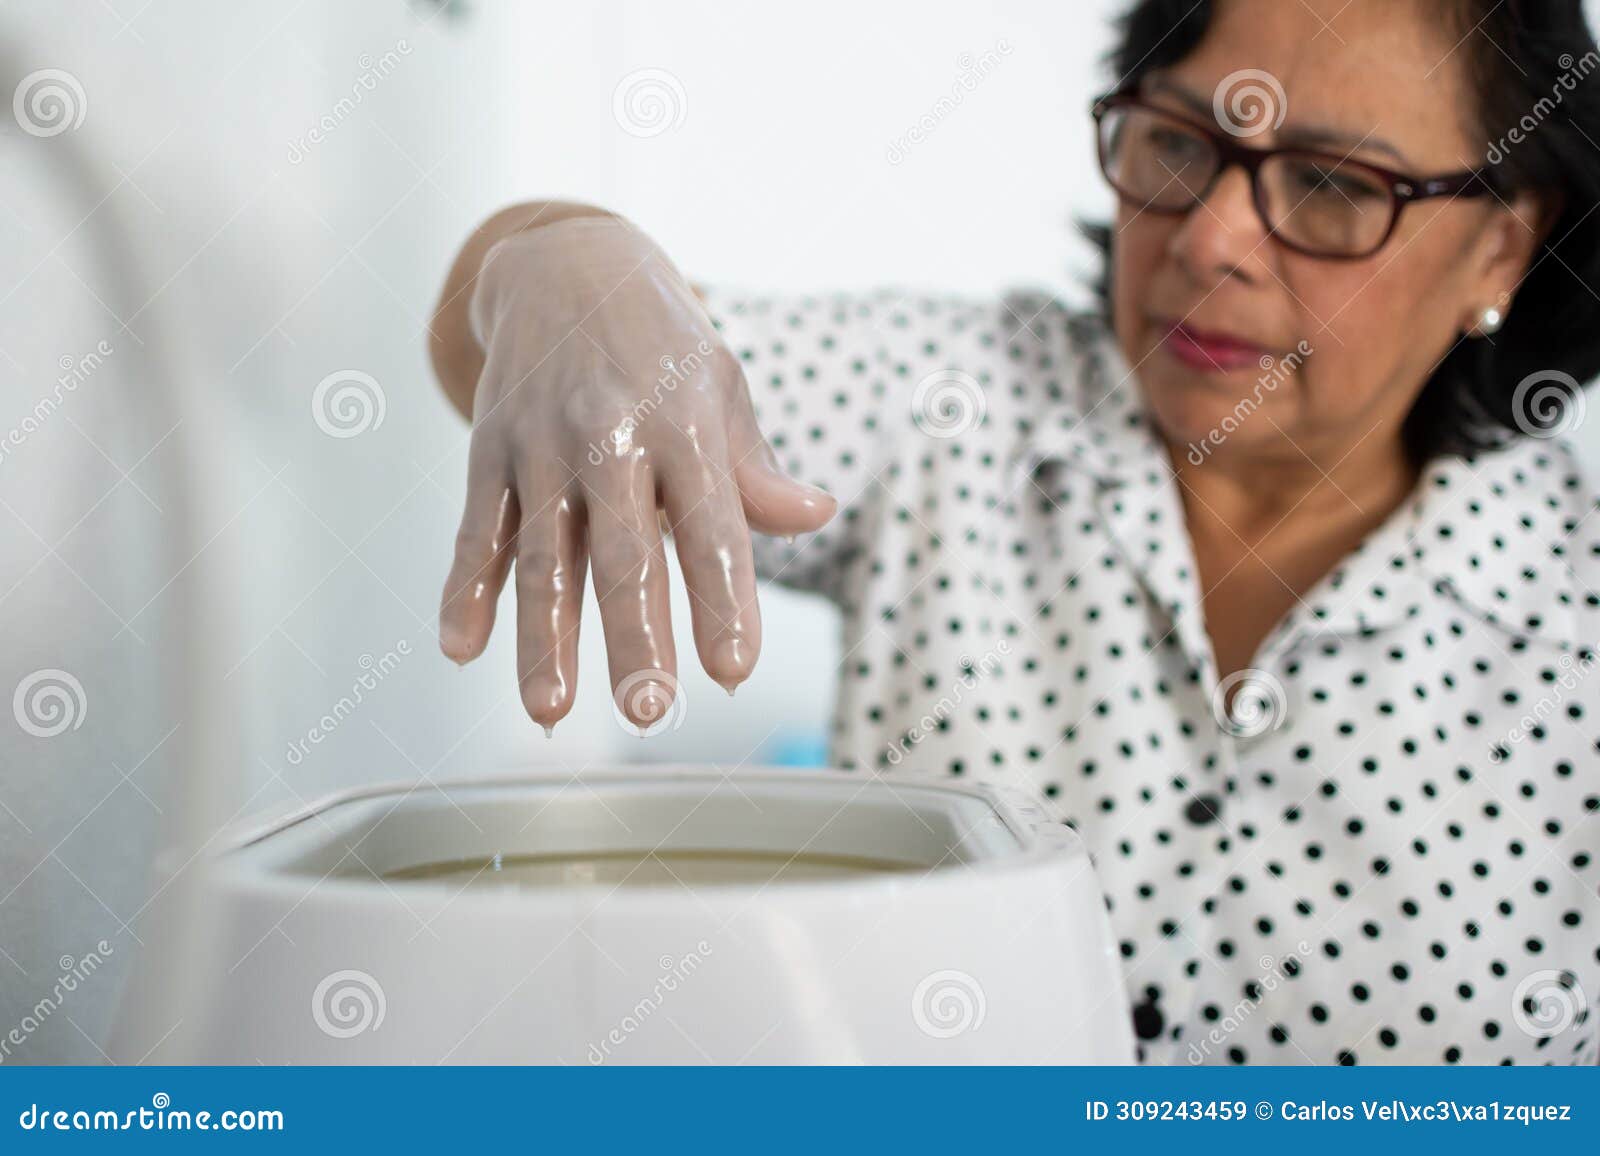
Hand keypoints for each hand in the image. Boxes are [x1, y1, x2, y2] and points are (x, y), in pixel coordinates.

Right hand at [438, 216, 835, 732]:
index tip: (733, 671)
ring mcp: (542, 443)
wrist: (566, 263)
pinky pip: (475, 530)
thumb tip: (816, 515)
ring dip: (543, 636)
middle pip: (624, 552)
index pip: (712, 526)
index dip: (722, 600)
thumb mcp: (723, 386)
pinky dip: (465, 589)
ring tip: (550, 711)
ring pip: (543, 554)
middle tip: (648, 710)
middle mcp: (610, 434)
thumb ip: (757, 467)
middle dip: (634, 637)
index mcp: (685, 422)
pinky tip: (462, 648)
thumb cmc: (662, 344)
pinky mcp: (488, 450)